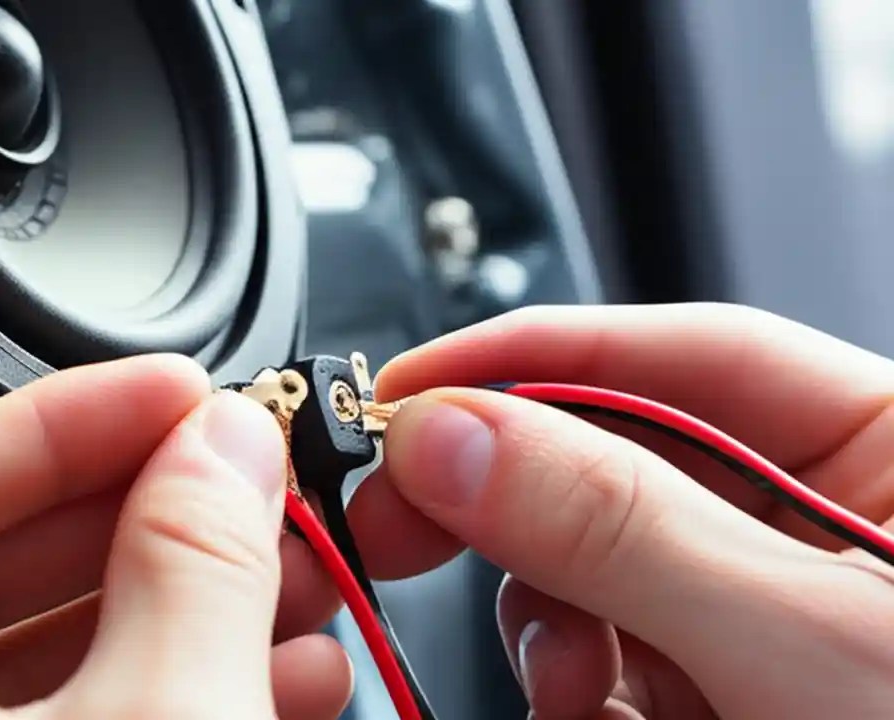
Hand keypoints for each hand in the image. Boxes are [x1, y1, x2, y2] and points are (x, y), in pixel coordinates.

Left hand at [0, 355, 350, 719]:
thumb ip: (192, 559)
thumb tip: (229, 447)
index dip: (75, 420)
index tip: (184, 395)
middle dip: (154, 526)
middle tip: (255, 492)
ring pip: (23, 667)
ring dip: (176, 619)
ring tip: (292, 597)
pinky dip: (147, 702)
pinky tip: (262, 688)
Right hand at [352, 303, 893, 718]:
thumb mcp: (808, 644)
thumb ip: (622, 526)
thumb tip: (454, 433)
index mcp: (883, 455)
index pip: (684, 355)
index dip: (535, 354)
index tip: (411, 390)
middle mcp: (811, 527)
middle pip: (613, 454)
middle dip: (506, 492)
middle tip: (404, 515)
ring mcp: (753, 616)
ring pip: (588, 563)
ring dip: (545, 617)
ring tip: (567, 683)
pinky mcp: (711, 693)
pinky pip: (598, 658)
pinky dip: (570, 688)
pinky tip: (593, 716)